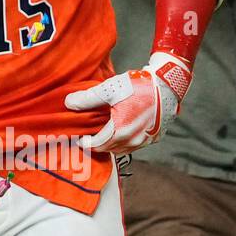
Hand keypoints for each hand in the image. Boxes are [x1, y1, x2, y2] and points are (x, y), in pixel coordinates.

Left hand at [64, 51, 190, 153]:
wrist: (168, 85)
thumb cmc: (138, 86)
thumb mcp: (108, 89)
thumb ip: (87, 98)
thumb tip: (68, 103)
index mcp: (120, 131)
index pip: (98, 144)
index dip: (87, 144)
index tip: (80, 140)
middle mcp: (134, 140)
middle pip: (110, 149)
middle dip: (98, 146)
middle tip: (89, 139)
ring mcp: (146, 140)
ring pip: (124, 149)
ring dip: (112, 146)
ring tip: (103, 137)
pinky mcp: (155, 137)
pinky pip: (136, 145)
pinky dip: (125, 143)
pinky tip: (121, 133)